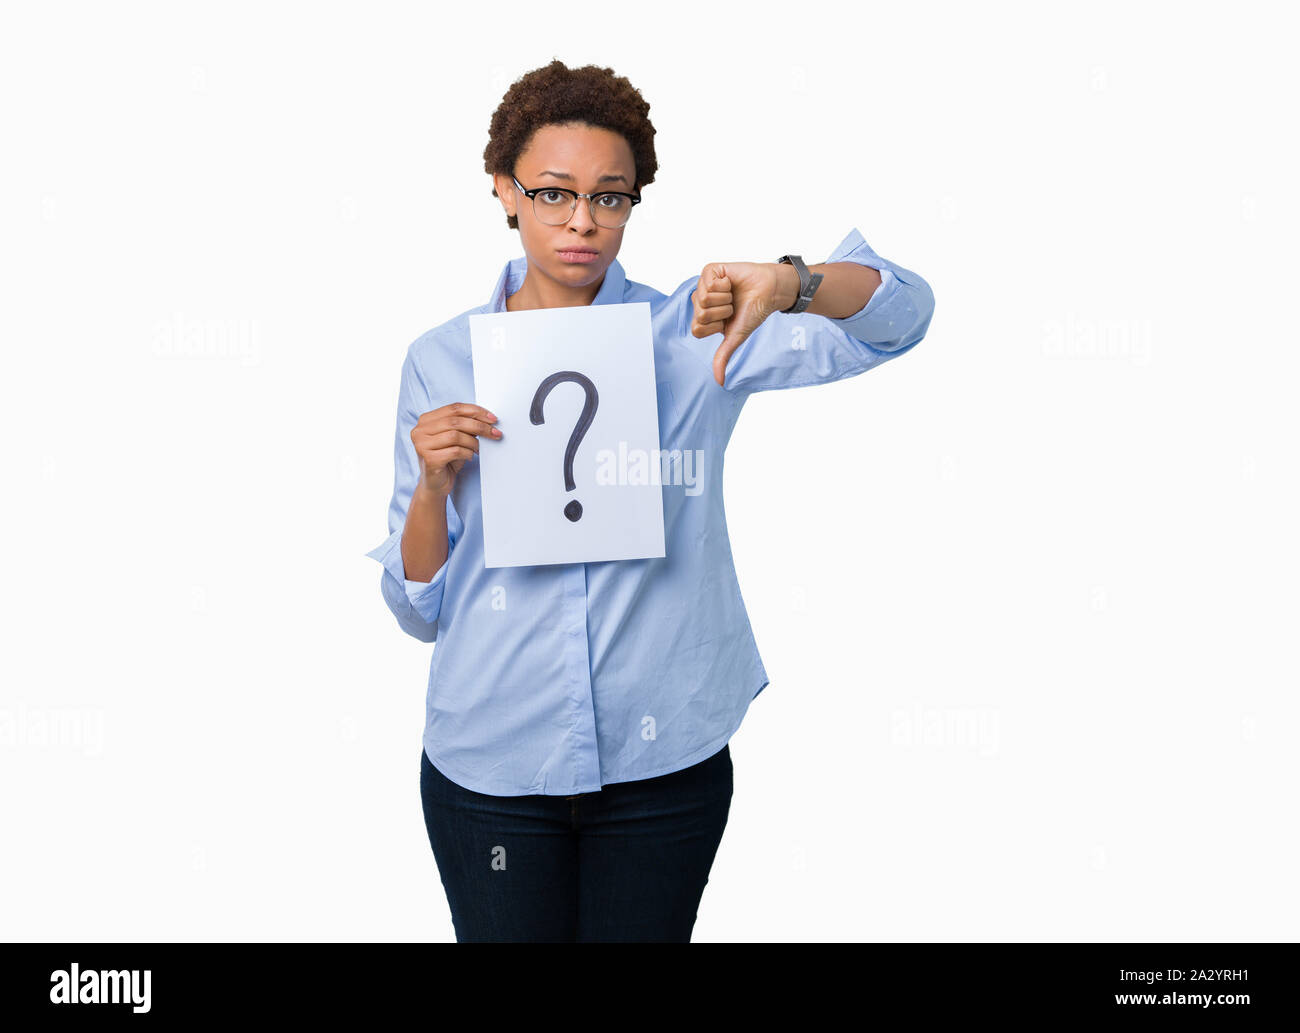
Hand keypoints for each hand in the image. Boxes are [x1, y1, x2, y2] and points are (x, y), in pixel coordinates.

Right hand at [410, 402, 500, 496]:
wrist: (435, 485)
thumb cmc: (447, 459)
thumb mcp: (456, 438)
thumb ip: (465, 426)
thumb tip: (488, 419)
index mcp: (426, 420)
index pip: (454, 408)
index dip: (475, 411)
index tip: (492, 418)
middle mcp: (420, 431)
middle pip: (455, 421)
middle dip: (480, 426)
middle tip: (495, 433)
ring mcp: (422, 445)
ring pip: (455, 435)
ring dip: (473, 442)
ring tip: (479, 448)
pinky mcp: (429, 459)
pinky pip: (455, 451)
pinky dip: (467, 453)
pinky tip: (470, 456)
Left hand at [690, 261, 792, 386]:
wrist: (769, 291)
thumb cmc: (753, 312)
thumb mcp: (736, 337)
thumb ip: (723, 357)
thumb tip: (719, 382)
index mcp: (704, 318)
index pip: (696, 329)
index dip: (715, 326)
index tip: (727, 320)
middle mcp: (700, 302)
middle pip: (699, 314)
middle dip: (721, 312)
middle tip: (732, 306)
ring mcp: (704, 285)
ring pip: (703, 298)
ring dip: (724, 298)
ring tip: (732, 294)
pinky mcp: (710, 270)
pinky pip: (709, 282)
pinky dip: (724, 285)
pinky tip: (730, 283)